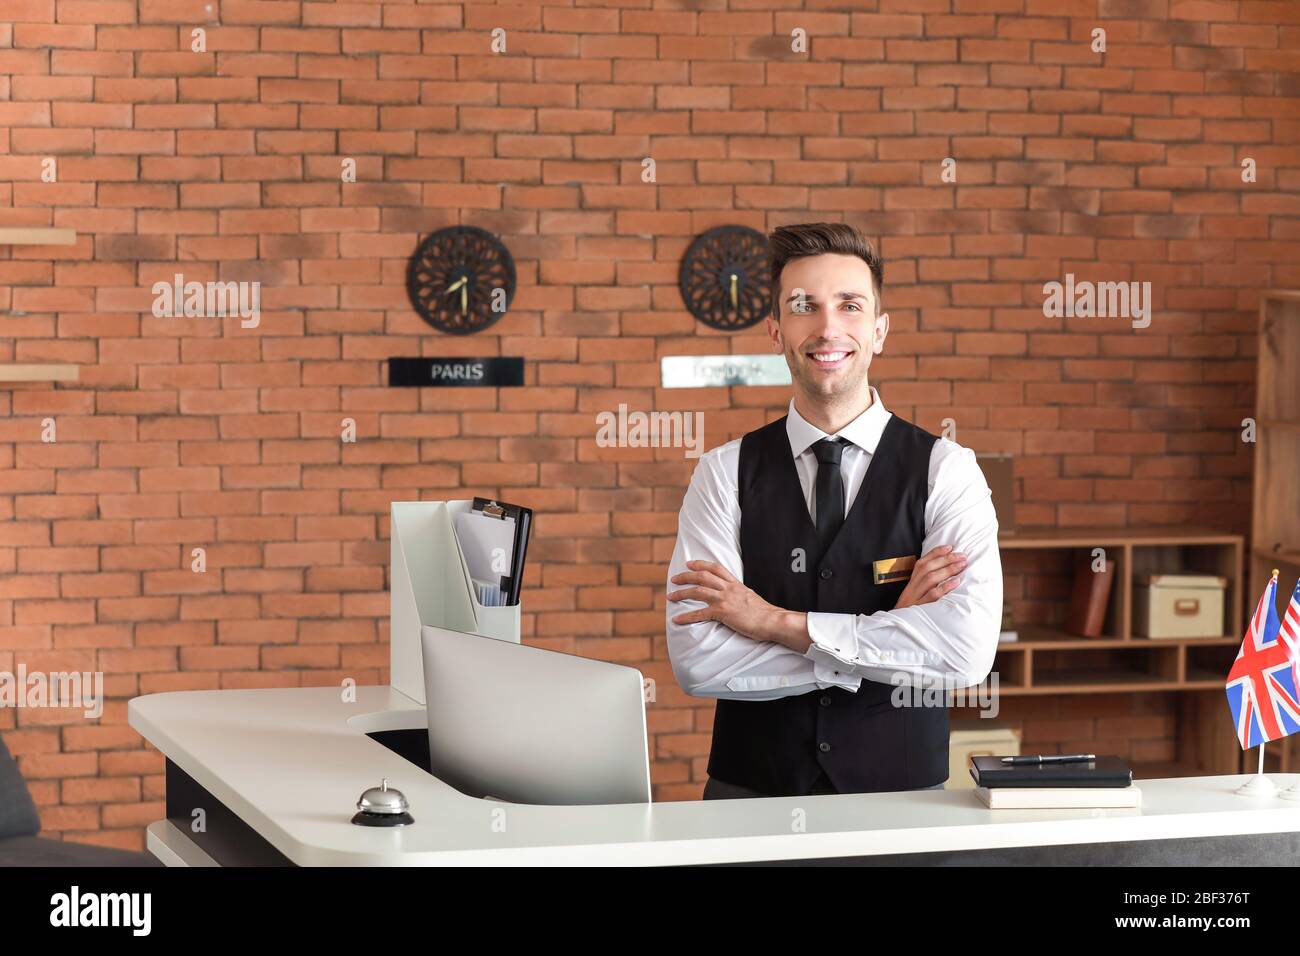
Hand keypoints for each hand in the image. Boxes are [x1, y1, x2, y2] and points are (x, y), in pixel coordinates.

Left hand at [669, 560, 788, 642]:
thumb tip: (735, 598)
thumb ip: (740, 594)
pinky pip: (700, 613)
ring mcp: (725, 599)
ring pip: (698, 591)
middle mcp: (728, 589)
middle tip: (674, 579)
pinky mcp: (723, 612)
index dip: (701, 564)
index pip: (716, 568)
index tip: (690, 564)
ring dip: (681, 593)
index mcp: (735, 584)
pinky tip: (677, 619)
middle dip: (686, 576)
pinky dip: (686, 616)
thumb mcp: (750, 597)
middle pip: (702, 576)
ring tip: (670, 596)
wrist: (772, 620)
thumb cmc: (764, 613)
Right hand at [895, 545, 966, 609]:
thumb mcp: (916, 595)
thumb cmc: (912, 610)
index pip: (921, 563)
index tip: (950, 547)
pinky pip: (932, 596)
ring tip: (962, 565)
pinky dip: (945, 587)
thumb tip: (945, 571)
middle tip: (962, 556)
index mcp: (911, 583)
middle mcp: (912, 588)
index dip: (935, 553)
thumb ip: (927, 584)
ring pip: (930, 579)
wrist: (898, 626)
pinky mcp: (920, 608)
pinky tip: (956, 582)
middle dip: (946, 560)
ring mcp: (915, 598)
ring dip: (947, 570)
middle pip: (927, 569)